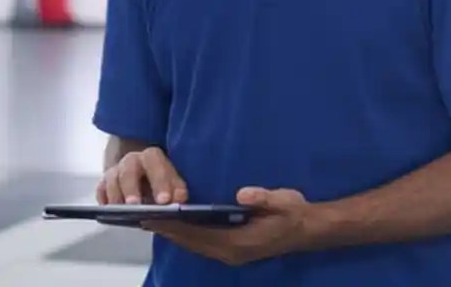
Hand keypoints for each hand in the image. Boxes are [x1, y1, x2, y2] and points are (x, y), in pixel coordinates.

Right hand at [96, 146, 188, 204]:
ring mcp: (117, 172)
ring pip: (112, 179)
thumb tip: (178, 201)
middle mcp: (132, 161)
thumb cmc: (165, 190)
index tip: (165, 201)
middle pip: (128, 168)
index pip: (155, 162)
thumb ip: (178, 196)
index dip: (159, 180)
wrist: (151, 193)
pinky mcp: (105, 185)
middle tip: (136, 205)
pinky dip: (104, 200)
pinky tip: (110, 212)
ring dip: (116, 194)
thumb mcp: (176, 192)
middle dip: (132, 187)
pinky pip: (101, 190)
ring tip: (122, 211)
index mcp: (153, 158)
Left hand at [142, 187, 314, 265]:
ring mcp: (232, 254)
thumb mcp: (283, 201)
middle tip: (140, 217)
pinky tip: (174, 224)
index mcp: (239, 243)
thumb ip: (263, 198)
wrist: (310, 229)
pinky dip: (186, 235)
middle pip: (191, 243)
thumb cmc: (294, 213)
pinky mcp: (233, 250)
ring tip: (151, 220)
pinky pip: (203, 244)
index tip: (152, 218)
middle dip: (167, 231)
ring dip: (174, 234)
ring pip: (195, 245)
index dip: (174, 227)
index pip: (198, 235)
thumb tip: (242, 195)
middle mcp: (231, 253)